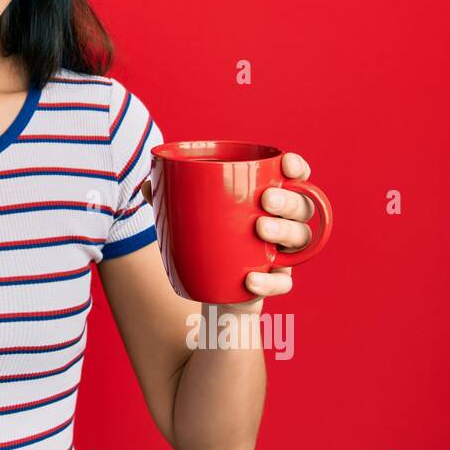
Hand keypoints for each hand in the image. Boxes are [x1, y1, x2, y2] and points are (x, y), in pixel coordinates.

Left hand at [138, 151, 315, 309]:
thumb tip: (147, 184)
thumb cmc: (207, 237)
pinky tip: (251, 279)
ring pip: (301, 239)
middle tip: (265, 202)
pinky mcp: (276, 281)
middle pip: (302, 207)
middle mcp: (283, 222)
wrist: (211, 285)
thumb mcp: (191, 215)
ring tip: (260, 230)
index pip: (294, 177)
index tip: (286, 164)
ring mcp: (283, 253)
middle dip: (288, 201)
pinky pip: (283, 282)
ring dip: (284, 232)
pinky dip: (269, 281)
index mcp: (267, 197)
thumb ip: (170, 198)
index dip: (297, 168)